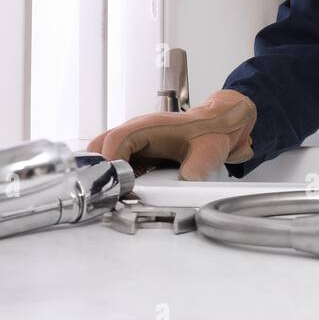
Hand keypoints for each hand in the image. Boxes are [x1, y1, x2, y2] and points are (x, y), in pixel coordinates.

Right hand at [87, 90, 256, 180]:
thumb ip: (196, 170)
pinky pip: (116, 161)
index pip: (115, 140)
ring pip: (104, 154)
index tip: (114, 184)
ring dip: (107, 173)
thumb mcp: (207, 153)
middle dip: (100, 170)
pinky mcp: (137, 150)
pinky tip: (127, 190)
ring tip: (118, 193)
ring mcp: (135, 140)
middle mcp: (137, 131)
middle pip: (100, 146)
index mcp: (148, 126)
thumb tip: (185, 185)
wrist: (217, 126)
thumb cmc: (210, 133)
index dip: (110, 163)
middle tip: (112, 191)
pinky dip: (116, 176)